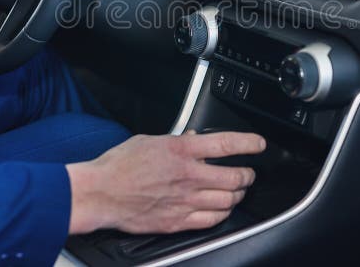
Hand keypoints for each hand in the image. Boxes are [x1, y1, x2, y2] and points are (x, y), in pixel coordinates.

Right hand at [65, 131, 265, 233]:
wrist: (100, 193)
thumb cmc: (119, 165)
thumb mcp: (150, 140)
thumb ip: (177, 140)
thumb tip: (194, 138)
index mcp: (181, 150)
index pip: (226, 144)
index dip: (249, 143)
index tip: (259, 143)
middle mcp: (188, 176)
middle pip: (235, 177)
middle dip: (248, 175)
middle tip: (248, 173)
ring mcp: (185, 201)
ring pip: (228, 200)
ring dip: (238, 195)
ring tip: (238, 191)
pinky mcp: (178, 221)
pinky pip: (213, 220)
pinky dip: (223, 214)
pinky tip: (221, 209)